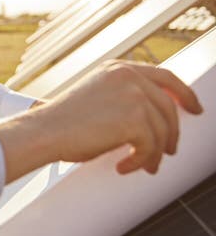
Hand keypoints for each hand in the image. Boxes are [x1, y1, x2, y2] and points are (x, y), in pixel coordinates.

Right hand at [0, 60, 202, 180]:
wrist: (43, 131)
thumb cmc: (62, 122)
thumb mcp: (96, 98)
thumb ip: (123, 98)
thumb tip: (152, 121)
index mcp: (118, 68)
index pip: (165, 76)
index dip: (184, 94)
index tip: (193, 108)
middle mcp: (129, 76)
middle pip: (169, 107)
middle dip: (172, 133)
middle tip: (169, 150)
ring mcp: (134, 95)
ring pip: (162, 130)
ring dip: (153, 153)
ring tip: (141, 165)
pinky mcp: (135, 119)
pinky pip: (150, 147)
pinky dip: (140, 162)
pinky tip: (123, 166)